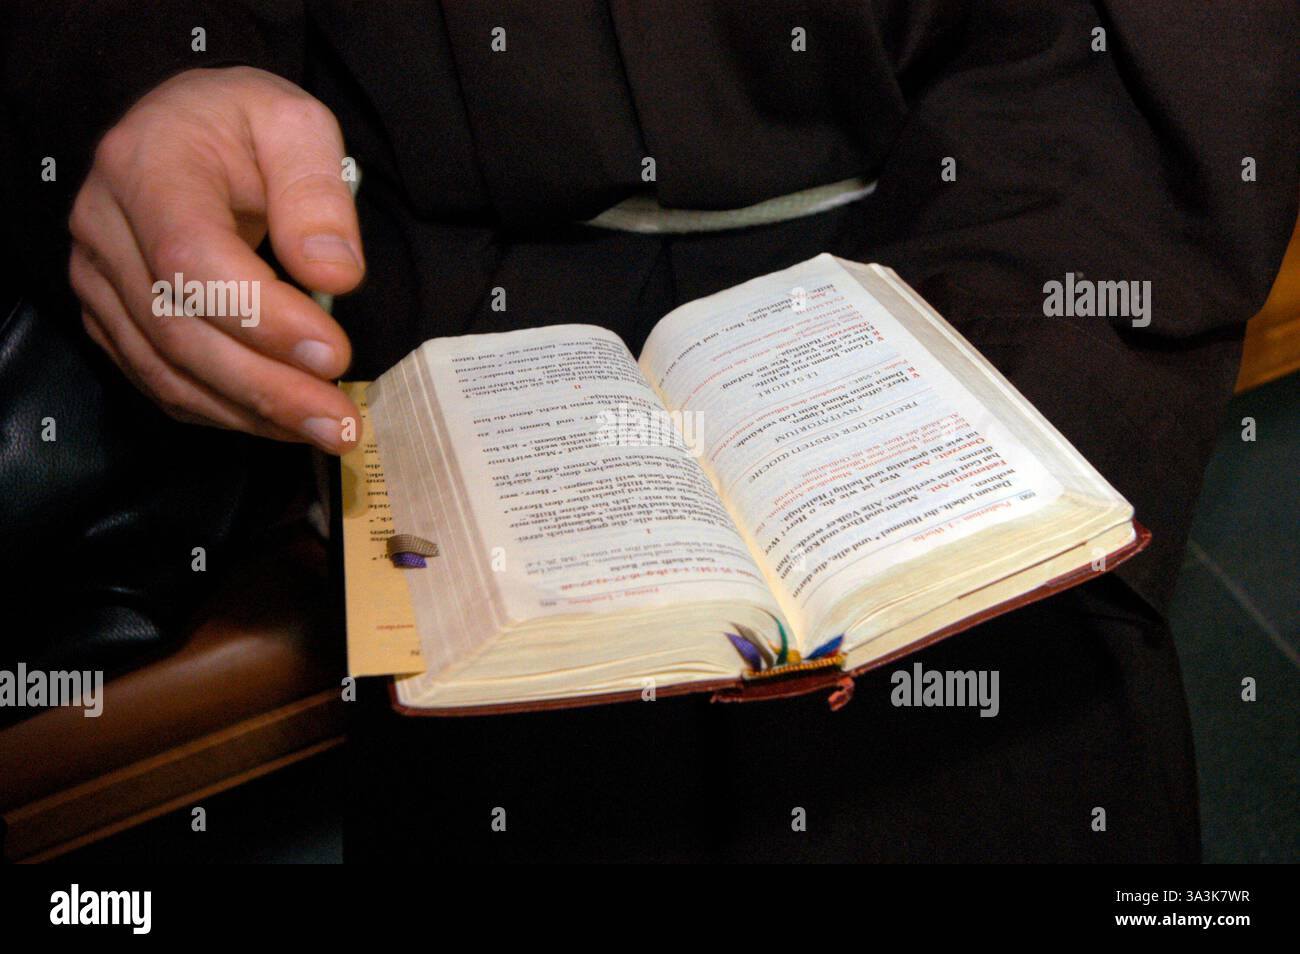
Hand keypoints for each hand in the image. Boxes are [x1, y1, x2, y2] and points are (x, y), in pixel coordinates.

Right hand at [69, 66, 362, 451]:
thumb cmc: (244, 126)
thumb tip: (334, 274)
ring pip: (167, 370)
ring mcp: (99, 280)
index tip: (333, 353)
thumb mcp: (296, 125)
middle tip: (340, 423)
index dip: (263, 317)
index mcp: (147, 168)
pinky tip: (282, 422)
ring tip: (326, 431)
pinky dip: (226, 413)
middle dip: (268, 387)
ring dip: (252, 413)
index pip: (193, 259)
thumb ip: (318, 193)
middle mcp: (105, 228)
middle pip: (178, 330)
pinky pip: (161, 383)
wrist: (186, 129)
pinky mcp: (110, 319)